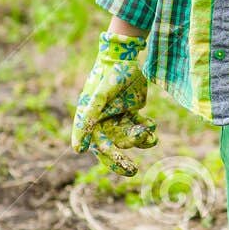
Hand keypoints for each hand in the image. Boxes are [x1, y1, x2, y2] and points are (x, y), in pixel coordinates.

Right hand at [72, 32, 157, 175]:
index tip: (124, 166)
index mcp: (91, 122)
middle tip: (133, 171)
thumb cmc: (108, 77)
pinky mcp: (132, 114)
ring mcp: (118, 119)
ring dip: (140, 140)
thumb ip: (87, 121)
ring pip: (130, 139)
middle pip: (114, 148)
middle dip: (123, 161)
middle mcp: (103, 123)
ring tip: (149, 134)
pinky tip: (151, 127)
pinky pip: (140, 129)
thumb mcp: (98, 98)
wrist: (125, 58)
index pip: (99, 147)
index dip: (110, 159)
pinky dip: (148, 131)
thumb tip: (77, 149)